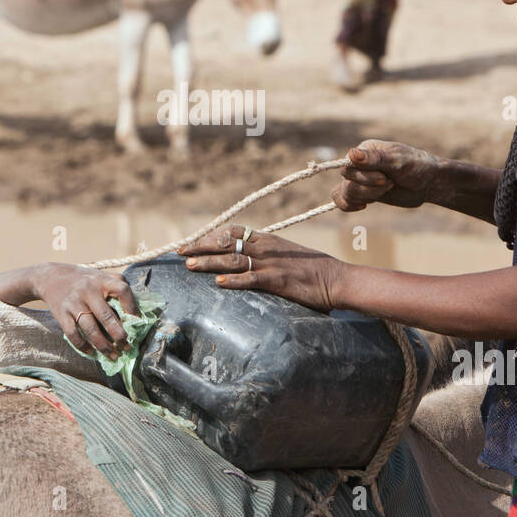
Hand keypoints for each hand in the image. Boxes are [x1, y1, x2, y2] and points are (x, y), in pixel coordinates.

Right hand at [32, 263, 136, 358]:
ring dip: (103, 345)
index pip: (122, 290)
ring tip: (113, 355)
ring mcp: (74, 303)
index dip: (132, 307)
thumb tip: (136, 309)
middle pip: (106, 316)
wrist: (50, 277)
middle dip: (119, 335)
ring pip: (90, 329)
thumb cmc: (83, 280)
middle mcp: (88, 290)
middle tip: (127, 346)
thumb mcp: (100, 275)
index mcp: (102, 280)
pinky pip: (73, 334)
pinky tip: (92, 352)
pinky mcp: (61, 314)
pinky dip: (83, 346)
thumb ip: (117, 285)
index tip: (137, 321)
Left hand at [178, 225, 345, 311]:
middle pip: (226, 243)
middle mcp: (266, 248)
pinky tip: (219, 284)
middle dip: (201, 247)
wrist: (336, 279)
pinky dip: (234, 281)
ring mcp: (271, 264)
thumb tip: (247, 258)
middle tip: (180, 252)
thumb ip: (267, 254)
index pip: (232, 232)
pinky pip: (251, 279)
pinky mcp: (278, 281)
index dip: (210, 236)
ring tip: (190, 266)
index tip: (191, 241)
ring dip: (210, 263)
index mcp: (267, 240)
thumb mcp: (286, 255)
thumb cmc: (312, 270)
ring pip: (233, 260)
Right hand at [332, 139, 434, 209]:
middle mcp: (359, 164)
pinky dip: (348, 205)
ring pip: (345, 192)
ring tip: (387, 189)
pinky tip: (363, 206)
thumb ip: (375, 159)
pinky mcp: (363, 193)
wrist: (428, 182)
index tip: (385, 179)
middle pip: (347, 181)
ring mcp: (360, 180)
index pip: (349, 166)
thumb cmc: (416, 166)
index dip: (364, 176)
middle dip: (369, 188)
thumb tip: (352, 154)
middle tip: (390, 184)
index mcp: (365, 150)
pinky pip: (343, 200)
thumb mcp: (398, 161)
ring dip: (366, 196)